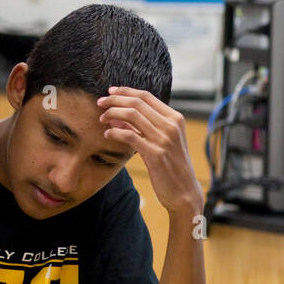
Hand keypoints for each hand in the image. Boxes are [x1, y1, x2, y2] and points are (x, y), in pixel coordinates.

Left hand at [97, 86, 203, 216]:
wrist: (184, 191)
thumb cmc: (170, 166)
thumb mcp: (160, 141)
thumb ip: (142, 127)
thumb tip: (117, 116)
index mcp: (175, 118)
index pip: (147, 96)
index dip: (126, 91)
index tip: (110, 91)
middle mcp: (171, 126)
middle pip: (137, 103)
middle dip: (114, 100)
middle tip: (99, 102)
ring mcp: (164, 139)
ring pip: (132, 115)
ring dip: (112, 114)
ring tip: (101, 118)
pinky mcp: (155, 153)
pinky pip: (130, 136)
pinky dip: (115, 133)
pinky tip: (107, 135)